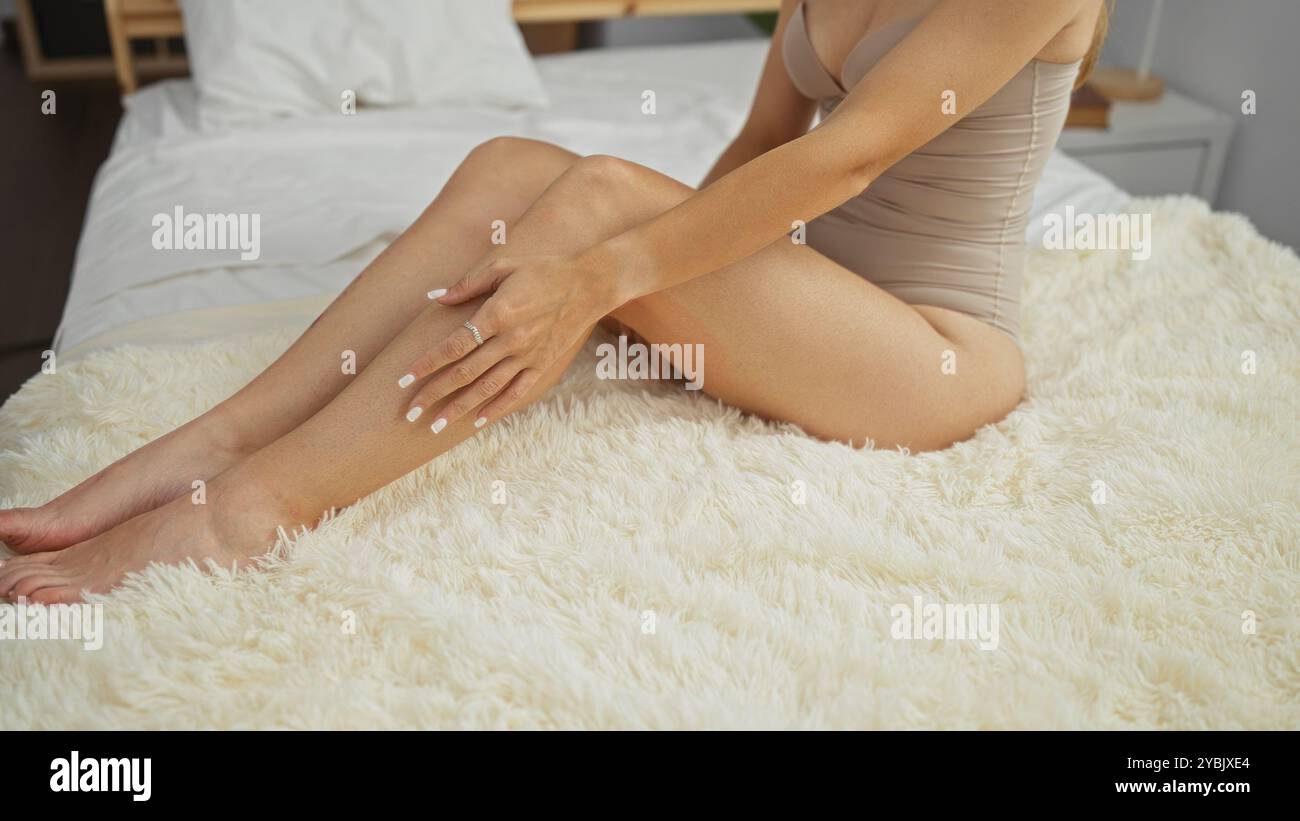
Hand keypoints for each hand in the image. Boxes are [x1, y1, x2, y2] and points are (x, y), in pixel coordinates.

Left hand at [398, 253, 617, 431]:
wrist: (591, 283)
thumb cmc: (544, 270)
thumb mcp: (504, 267)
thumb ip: (468, 284)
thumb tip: (435, 298)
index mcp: (497, 313)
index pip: (453, 345)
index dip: (427, 363)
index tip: (404, 379)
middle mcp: (511, 339)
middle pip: (464, 373)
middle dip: (434, 394)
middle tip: (410, 411)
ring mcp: (529, 355)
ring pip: (487, 388)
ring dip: (459, 409)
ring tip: (436, 426)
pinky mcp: (544, 364)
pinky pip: (517, 392)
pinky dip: (497, 408)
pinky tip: (477, 422)